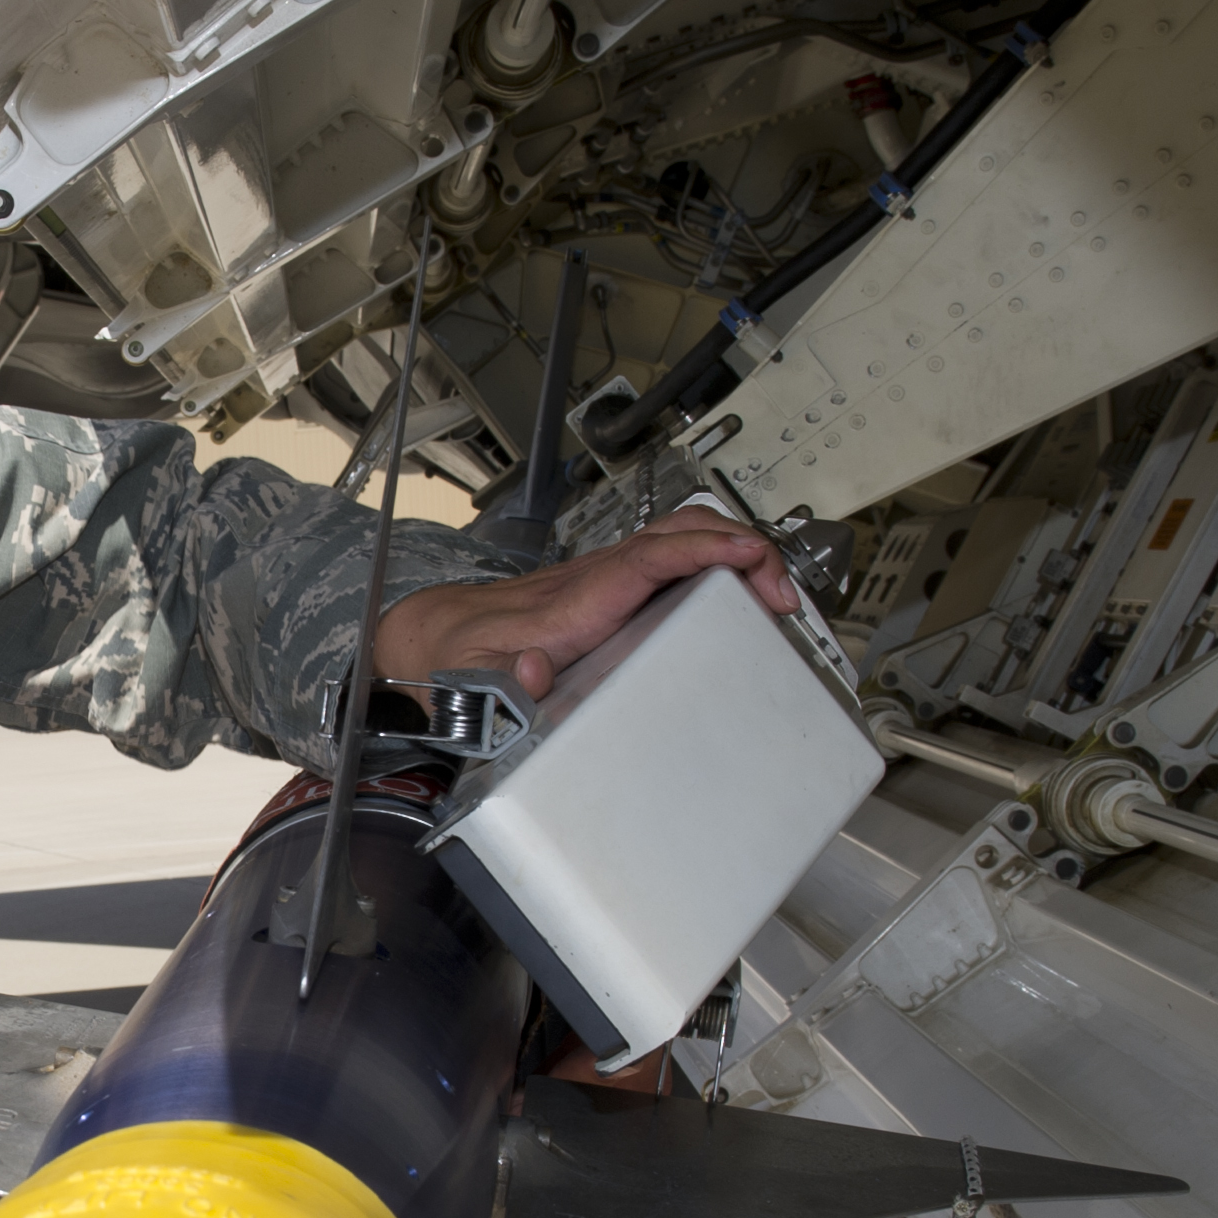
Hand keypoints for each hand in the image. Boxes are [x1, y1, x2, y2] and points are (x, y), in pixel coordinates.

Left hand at [372, 508, 798, 697]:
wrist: (435, 638)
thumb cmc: (458, 659)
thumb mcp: (470, 683)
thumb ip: (499, 683)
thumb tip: (532, 670)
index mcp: (572, 605)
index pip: (646, 559)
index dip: (701, 551)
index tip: (747, 559)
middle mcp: (594, 581)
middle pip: (676, 533)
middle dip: (739, 546)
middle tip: (782, 592)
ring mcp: (605, 580)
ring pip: (679, 540)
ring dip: (734, 552)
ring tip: (777, 592)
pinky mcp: (612, 590)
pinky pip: (672, 561)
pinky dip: (715, 564)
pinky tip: (739, 592)